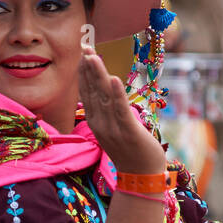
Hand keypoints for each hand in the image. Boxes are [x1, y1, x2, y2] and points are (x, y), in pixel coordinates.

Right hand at [78, 46, 165, 173]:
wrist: (141, 175)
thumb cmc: (129, 150)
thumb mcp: (112, 128)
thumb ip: (106, 110)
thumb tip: (106, 89)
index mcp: (95, 121)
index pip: (87, 92)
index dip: (84, 73)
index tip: (82, 54)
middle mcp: (100, 122)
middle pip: (92, 91)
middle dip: (88, 68)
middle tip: (84, 48)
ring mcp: (113, 127)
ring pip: (104, 96)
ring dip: (98, 75)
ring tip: (93, 57)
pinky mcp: (128, 130)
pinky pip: (121, 110)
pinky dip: (117, 94)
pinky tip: (114, 79)